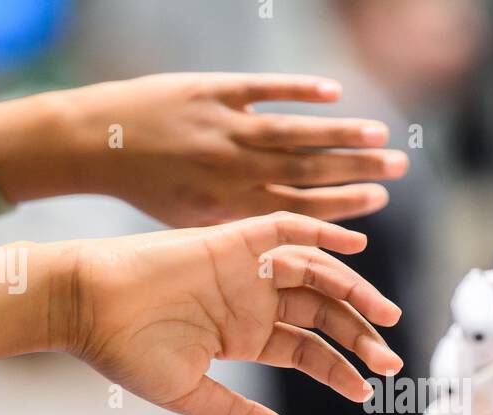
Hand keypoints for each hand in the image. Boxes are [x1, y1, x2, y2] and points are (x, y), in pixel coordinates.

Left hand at [0, 73, 409, 224]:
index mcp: (229, 205)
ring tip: (381, 135)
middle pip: (308, 170)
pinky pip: (262, 90)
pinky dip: (299, 91)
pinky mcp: (212, 90)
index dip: (344, 207)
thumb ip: (240, 231)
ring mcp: (224, 125)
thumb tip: (288, 247)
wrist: (93, 143)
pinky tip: (333, 93)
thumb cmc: (145, 188)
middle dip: (358, 170)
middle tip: (399, 168)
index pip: (301, 207)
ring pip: (293, 132)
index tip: (379, 203)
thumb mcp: (191, 226)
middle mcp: (233, 166)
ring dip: (341, 134)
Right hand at [0, 213, 402, 414]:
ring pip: (315, 275)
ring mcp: (244, 269)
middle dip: (360, 335)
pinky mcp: (233, 239)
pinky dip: (321, 232)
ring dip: (353, 292)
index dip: (340, 369)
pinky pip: (286, 228)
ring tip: (385, 316)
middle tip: (389, 359)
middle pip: (322, 314)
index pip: (307, 350)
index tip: (366, 390)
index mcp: (243, 335)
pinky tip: (352, 245)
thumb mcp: (192, 394)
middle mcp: (251, 301)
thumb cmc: (125, 351)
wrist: (84, 305)